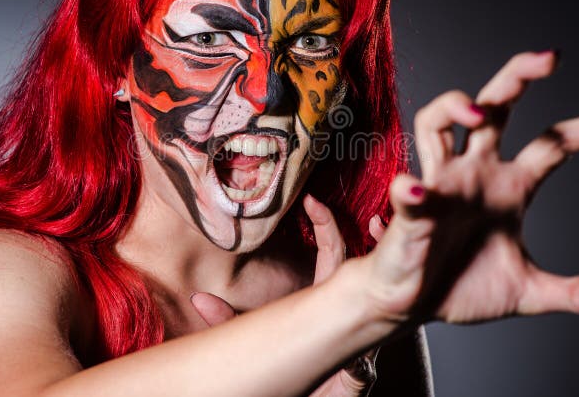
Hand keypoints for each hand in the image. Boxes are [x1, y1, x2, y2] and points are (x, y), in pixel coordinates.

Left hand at [191, 195, 383, 396]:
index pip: (331, 255)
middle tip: (363, 217)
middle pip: (356, 268)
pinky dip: (365, 354)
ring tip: (378, 244)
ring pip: (374, 306)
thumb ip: (230, 321)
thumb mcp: (257, 343)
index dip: (326, 226)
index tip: (315, 201)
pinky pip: (365, 363)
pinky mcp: (361, 377)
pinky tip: (362, 340)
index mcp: (322, 302)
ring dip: (379, 275)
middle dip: (364, 241)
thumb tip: (199, 299)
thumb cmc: (292, 378)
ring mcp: (359, 342)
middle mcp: (345, 315)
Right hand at [362, 50, 578, 325]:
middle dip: (519, 76)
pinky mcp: (408, 207)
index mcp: (509, 186)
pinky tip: (414, 190)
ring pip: (437, 122)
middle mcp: (475, 172)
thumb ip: (573, 292)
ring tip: (476, 113)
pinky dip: (408, 188)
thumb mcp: (528, 292)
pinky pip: (406, 189)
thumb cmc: (460, 287)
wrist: (412, 307)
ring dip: (453, 106)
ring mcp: (440, 184)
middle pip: (494, 107)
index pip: (551, 143)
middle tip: (550, 59)